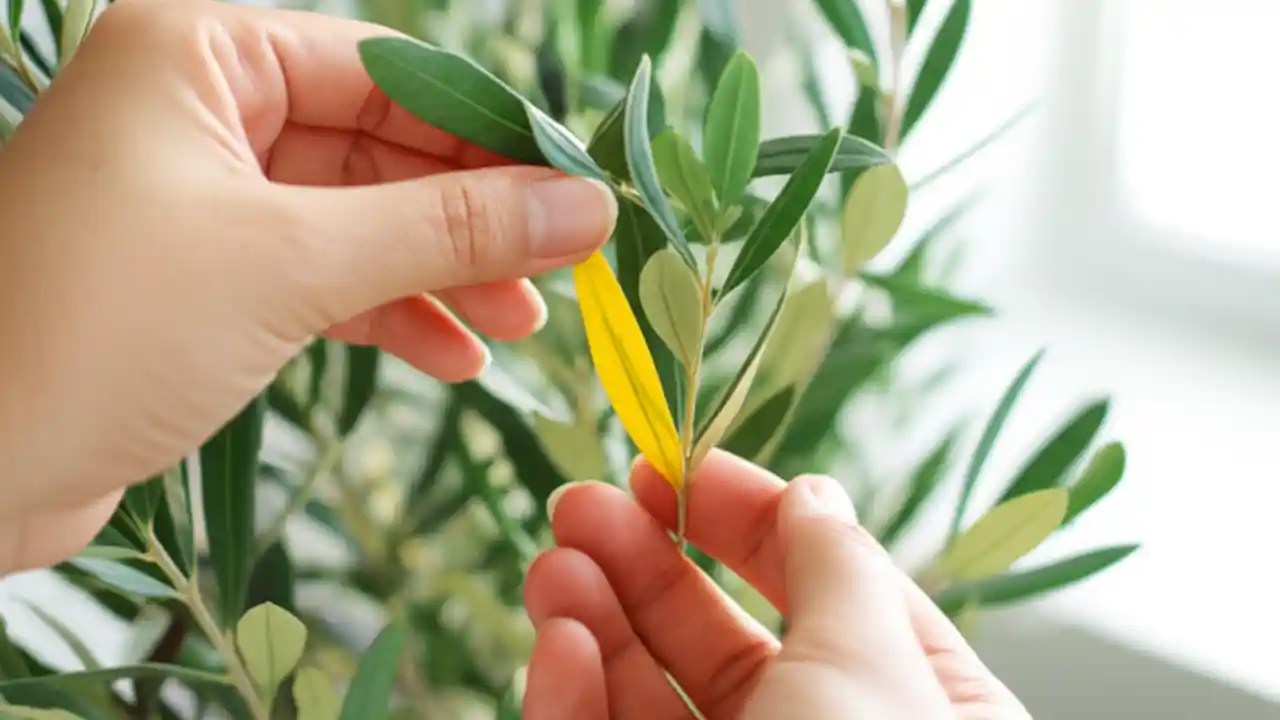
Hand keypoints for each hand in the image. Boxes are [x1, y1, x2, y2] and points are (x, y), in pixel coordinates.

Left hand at [0, 0, 614, 573]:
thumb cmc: (97, 334)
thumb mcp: (292, 265)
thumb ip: (446, 229)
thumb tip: (583, 205)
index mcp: (195, 55)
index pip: (384, 73)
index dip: (489, 134)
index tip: (576, 188)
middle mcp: (192, 111)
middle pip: (376, 149)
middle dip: (468, 219)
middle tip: (561, 268)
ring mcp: (194, 200)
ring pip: (354, 221)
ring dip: (438, 274)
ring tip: (518, 327)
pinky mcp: (197, 282)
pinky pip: (317, 278)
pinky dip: (385, 316)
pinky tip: (452, 359)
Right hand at [523, 452, 1030, 718]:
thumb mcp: (873, 666)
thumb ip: (833, 565)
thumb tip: (811, 490)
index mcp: (908, 706)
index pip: (825, 589)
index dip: (750, 517)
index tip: (675, 466)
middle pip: (722, 637)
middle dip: (650, 560)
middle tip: (583, 502)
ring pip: (649, 696)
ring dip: (598, 616)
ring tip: (557, 558)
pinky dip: (573, 694)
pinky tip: (560, 637)